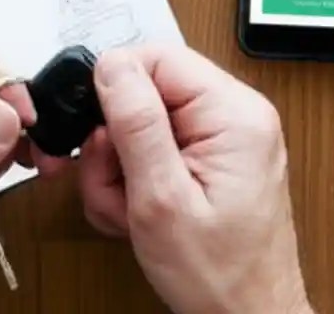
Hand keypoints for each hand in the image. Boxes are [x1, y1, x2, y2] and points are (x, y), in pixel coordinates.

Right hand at [77, 46, 311, 313]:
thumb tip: (112, 65)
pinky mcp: (213, 161)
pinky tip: (140, 216)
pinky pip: (157, 151)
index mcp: (234, 113)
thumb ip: (136, 124)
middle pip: (146, 92)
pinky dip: (136, 183)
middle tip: (114, 188)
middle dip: (114, 144)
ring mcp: (225, 139)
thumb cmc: (220, 276)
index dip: (113, 91)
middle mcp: (236, 115)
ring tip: (129, 213)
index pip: (157, 57)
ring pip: (143, 126)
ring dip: (120, 171)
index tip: (97, 136)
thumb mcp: (161, 199)